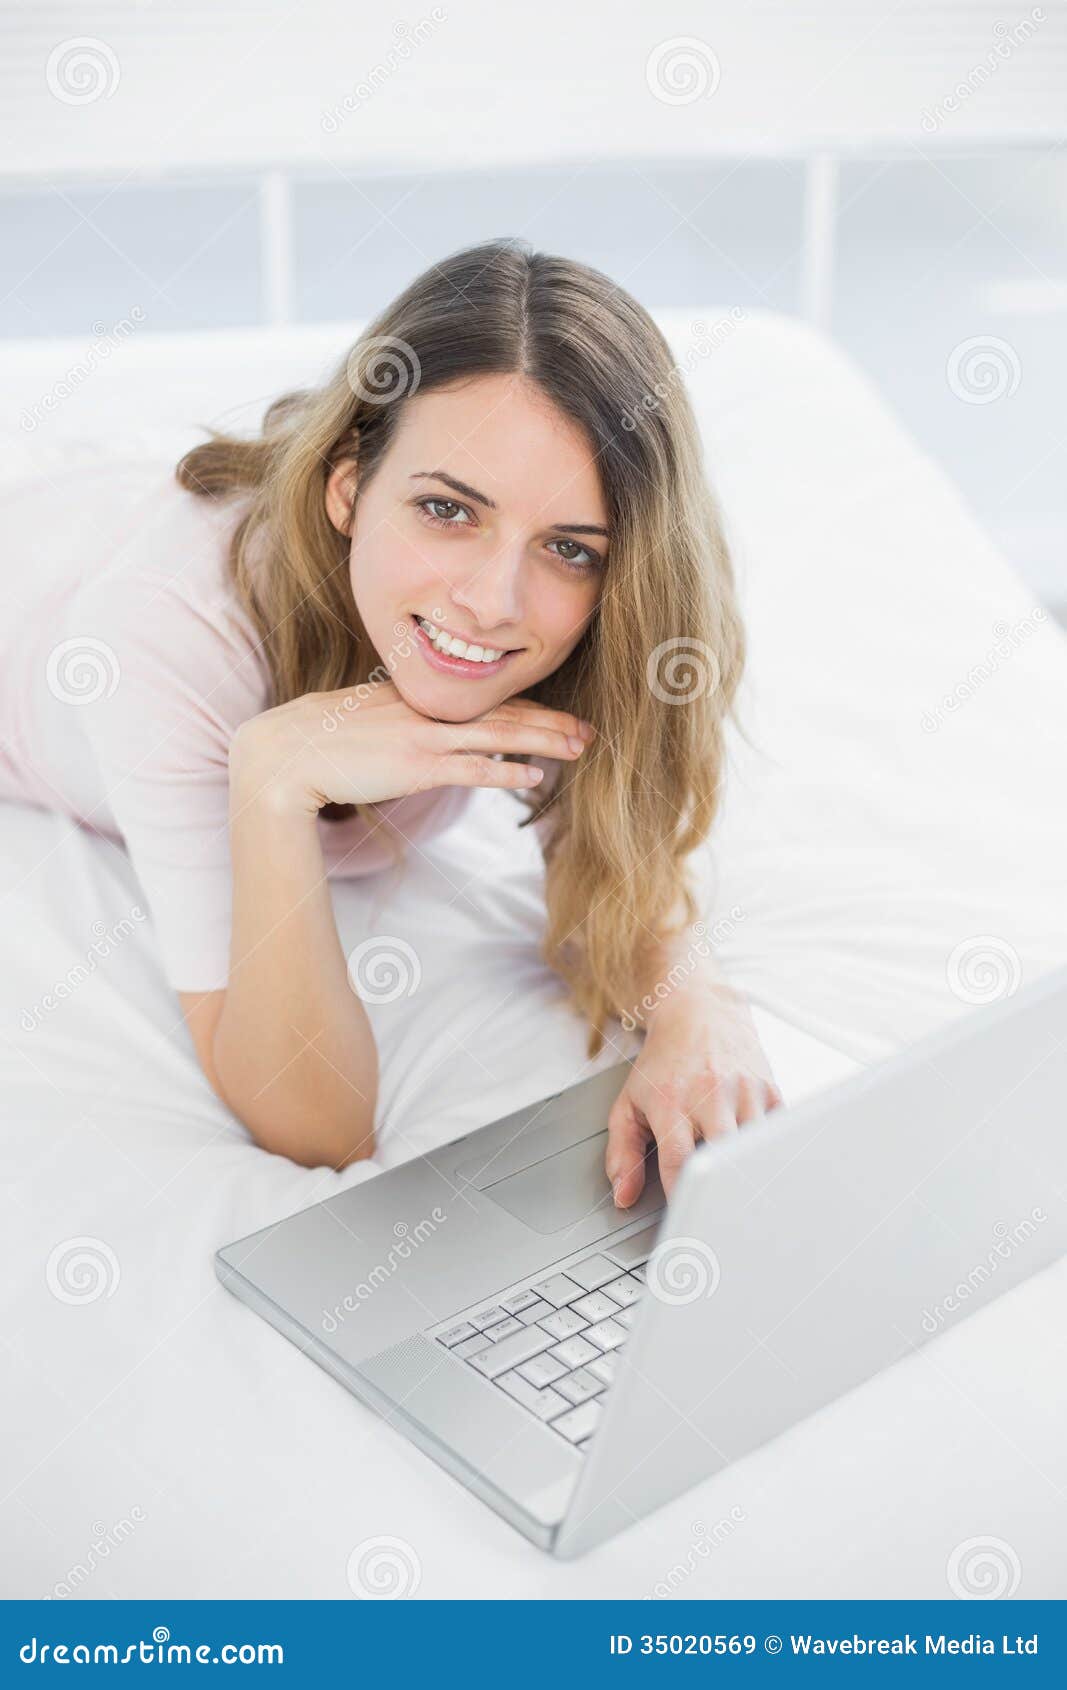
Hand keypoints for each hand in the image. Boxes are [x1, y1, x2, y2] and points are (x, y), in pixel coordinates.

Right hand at [229, 679, 594, 814]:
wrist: (284, 754)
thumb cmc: (319, 741)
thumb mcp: (366, 720)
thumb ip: (401, 723)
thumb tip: (422, 738)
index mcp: (418, 697)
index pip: (484, 701)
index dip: (526, 708)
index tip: (558, 716)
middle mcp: (428, 710)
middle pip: (503, 712)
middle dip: (552, 721)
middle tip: (590, 731)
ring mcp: (424, 736)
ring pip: (499, 735)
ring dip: (544, 741)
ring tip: (579, 747)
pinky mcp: (416, 765)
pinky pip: (472, 769)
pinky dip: (505, 772)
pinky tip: (534, 777)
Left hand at [605, 984, 783, 1207]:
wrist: (697, 1011)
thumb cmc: (662, 1063)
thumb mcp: (629, 1103)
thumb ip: (622, 1152)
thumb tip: (623, 1195)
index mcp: (672, 1101)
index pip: (678, 1164)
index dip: (681, 1199)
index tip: (683, 1220)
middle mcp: (711, 1094)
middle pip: (724, 1159)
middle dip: (720, 1193)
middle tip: (716, 1218)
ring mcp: (746, 1090)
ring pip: (755, 1150)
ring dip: (746, 1173)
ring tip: (736, 1190)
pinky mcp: (772, 1089)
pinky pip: (776, 1135)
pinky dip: (768, 1154)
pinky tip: (756, 1161)